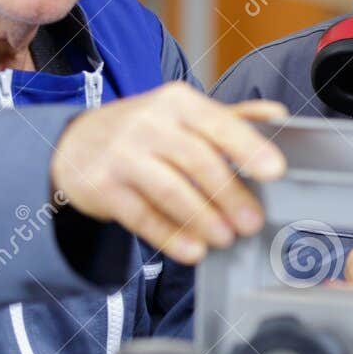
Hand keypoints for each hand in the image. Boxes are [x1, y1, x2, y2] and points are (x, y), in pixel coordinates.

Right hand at [50, 82, 286, 263]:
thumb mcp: (182, 113)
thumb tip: (278, 116)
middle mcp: (148, 123)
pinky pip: (141, 216)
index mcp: (177, 102)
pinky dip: (170, 236)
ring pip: (170, 190)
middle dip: (230, 194)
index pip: (218, 123)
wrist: (74, 143)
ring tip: (225, 238)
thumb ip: (229, 117)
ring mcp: (122, 155)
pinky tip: (193, 251)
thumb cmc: (143, 130)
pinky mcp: (102, 187)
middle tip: (252, 222)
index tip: (275, 171)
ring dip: (203, 218)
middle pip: (197, 160)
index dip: (248, 147)